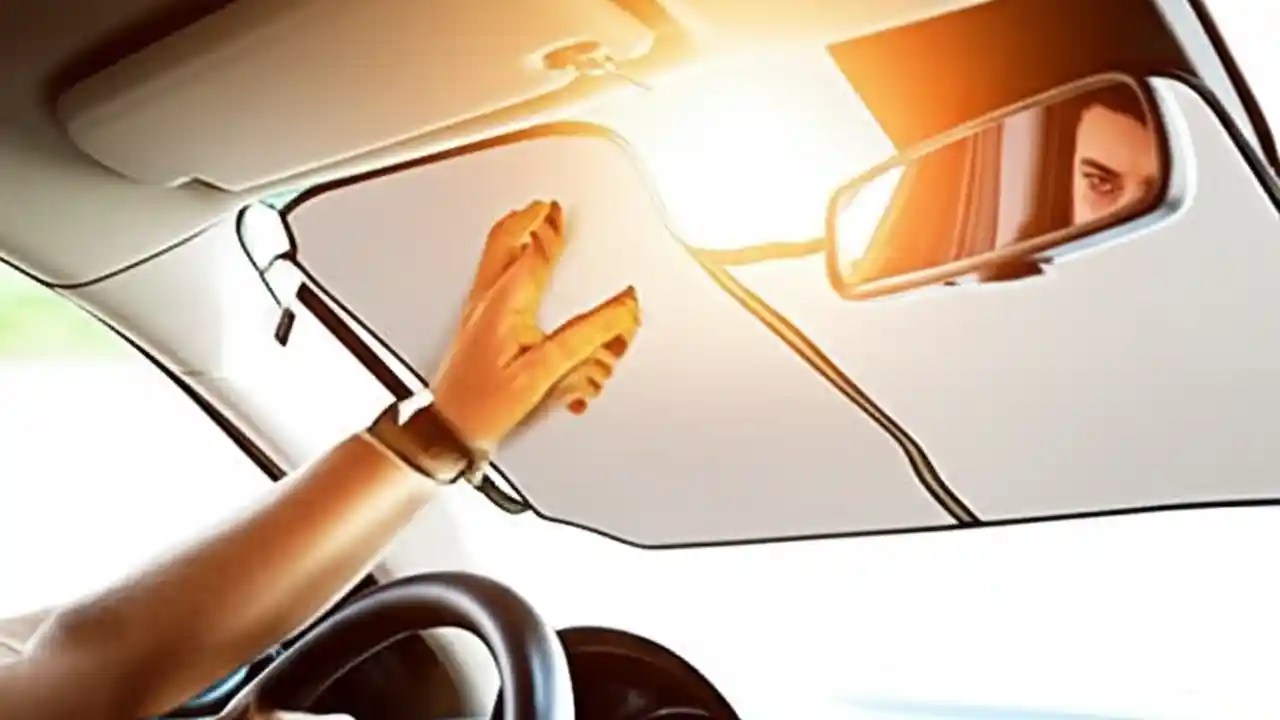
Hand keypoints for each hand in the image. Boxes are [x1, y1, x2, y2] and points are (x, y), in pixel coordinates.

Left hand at [431, 200, 640, 451]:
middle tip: (543, 207)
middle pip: (503, 242)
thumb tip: (622, 308)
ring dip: (513, 235)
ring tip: (530, 225)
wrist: (446, 432)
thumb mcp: (544, 372)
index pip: (536, 253)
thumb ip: (586, 337)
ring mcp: (475, 312)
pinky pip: (489, 277)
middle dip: (526, 220)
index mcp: (505, 303)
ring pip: (492, 257)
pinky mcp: (473, 327)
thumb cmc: (484, 406)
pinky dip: (505, 260)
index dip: (554, 231)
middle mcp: (485, 301)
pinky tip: (513, 268)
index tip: (564, 213)